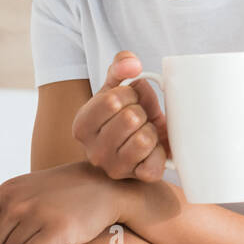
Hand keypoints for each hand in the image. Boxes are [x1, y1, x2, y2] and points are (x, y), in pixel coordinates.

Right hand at [71, 50, 171, 182]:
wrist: (142, 144)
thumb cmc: (127, 113)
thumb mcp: (118, 86)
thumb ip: (120, 66)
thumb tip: (133, 65)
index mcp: (82, 126)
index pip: (113, 100)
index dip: (130, 95)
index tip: (129, 100)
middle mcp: (93, 151)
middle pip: (131, 118)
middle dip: (142, 112)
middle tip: (140, 118)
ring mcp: (114, 168)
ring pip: (144, 139)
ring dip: (152, 130)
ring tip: (145, 132)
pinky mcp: (138, 178)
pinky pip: (156, 161)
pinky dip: (161, 150)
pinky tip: (153, 148)